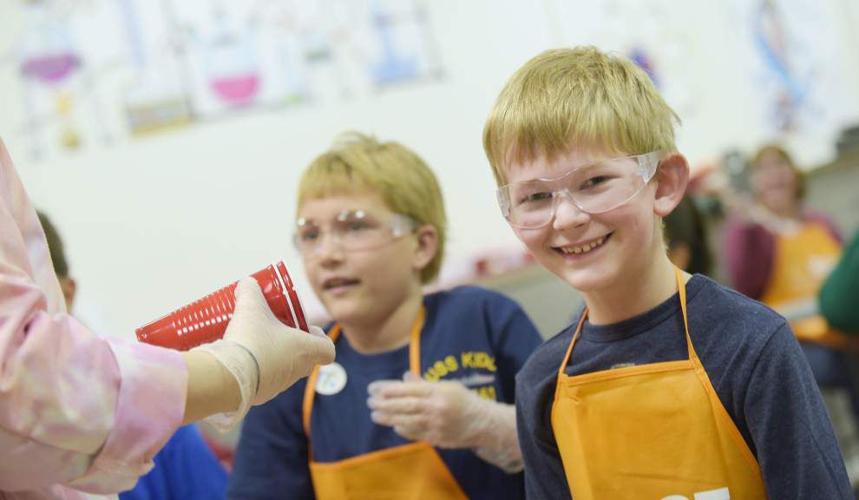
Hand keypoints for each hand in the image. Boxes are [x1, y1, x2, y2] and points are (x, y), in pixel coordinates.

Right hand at [194, 278, 334, 429]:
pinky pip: (263, 381)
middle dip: (294, 346)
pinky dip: (256, 371)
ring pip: (284, 371)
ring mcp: (279, 386)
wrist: (227, 377)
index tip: (306, 328)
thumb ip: (251, 291)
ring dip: (274, 358)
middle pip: (306, 359)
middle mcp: (297, 371)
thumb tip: (248, 283)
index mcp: (305, 350)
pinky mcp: (260, 396)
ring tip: (253, 343)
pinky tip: (240, 359)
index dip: (321, 338)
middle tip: (277, 333)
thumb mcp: (250, 307)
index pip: (328, 350)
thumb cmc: (250, 339)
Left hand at [367, 373, 490, 448]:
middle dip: (384, 403)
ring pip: (406, 421)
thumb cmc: (463, 400)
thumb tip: (405, 377)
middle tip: (370, 401)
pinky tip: (394, 425)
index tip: (373, 388)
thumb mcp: (447, 386)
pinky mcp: (436, 438)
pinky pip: (415, 434)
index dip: (388, 389)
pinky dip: (403, 429)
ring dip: (388, 418)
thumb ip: (424, 383)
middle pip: (404, 405)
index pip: (407, 389)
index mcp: (437, 391)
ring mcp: (435, 425)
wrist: (483, 423)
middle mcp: (435, 408)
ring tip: (374, 414)